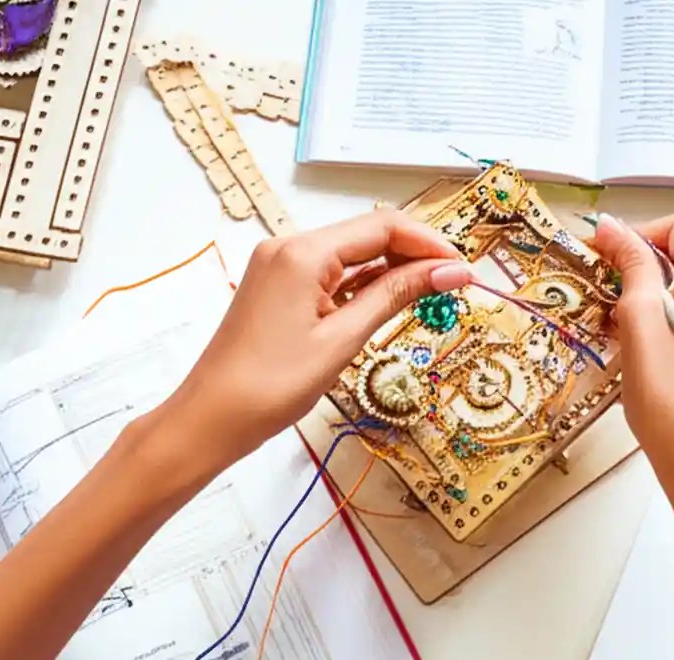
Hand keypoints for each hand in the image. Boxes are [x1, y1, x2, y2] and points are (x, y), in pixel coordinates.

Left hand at [162, 209, 472, 471]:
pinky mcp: (277, 287)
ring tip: (430, 297)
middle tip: (454, 285)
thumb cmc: (269, 386)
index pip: (382, 227)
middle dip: (414, 255)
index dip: (429, 244)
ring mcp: (279, 266)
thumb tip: (447, 271)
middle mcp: (287, 247)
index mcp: (301, 252)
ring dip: (391, 271)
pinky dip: (362, 286)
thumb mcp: (343, 339)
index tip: (462, 269)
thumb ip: (396, 296)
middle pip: (367, 234)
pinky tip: (389, 303)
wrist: (211, 418)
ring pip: (350, 255)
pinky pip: (330, 274)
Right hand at [593, 213, 673, 499]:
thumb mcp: (641, 328)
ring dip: (652, 295)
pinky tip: (645, 350)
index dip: (634, 235)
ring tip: (621, 332)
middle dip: (640, 267)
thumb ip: (631, 270)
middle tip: (603, 302)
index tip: (598, 259)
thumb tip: (613, 226)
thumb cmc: (673, 403)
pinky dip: (670, 316)